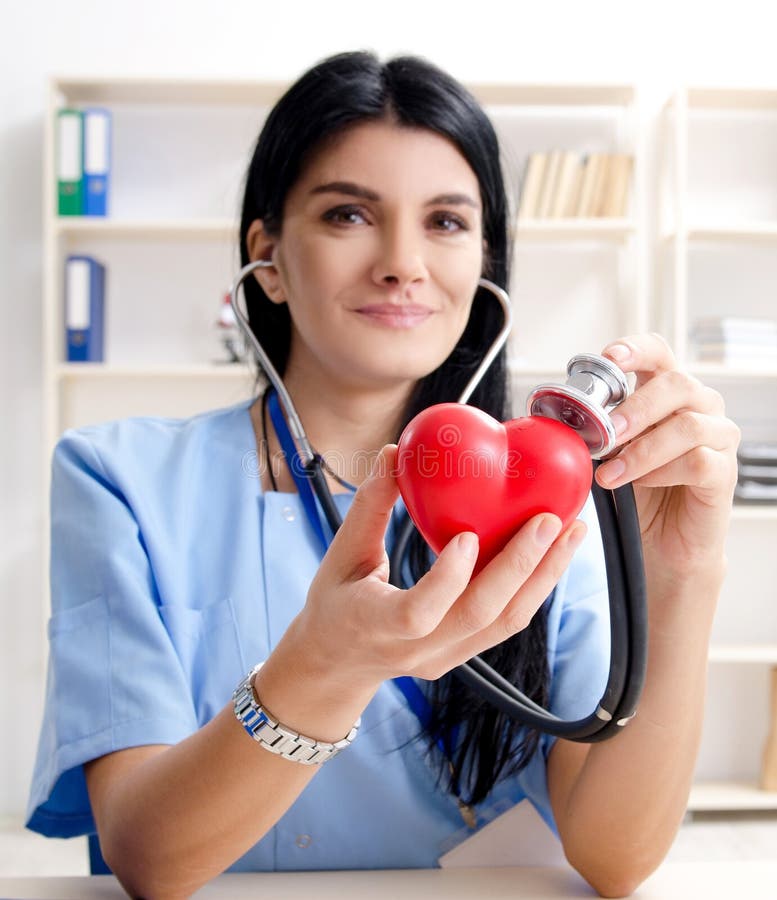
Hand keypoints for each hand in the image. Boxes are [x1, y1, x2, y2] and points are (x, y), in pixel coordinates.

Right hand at [297, 444, 585, 686]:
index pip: (418, 613)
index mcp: (376, 626)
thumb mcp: (340, 554)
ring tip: (571, 532)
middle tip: (550, 519)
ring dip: (543, 576)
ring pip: (506, 622)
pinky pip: (507, 622)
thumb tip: (394, 452)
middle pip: (480, 616)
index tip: (466, 536)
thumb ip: (369, 506)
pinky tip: (554, 552)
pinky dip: (535, 586)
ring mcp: (446, 658)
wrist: (338, 663)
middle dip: (521, 566)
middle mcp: (418, 651)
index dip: (447, 578)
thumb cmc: (334, 602)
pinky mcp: (465, 654)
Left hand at [594, 334, 739, 581]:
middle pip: (676, 383)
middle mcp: (699, 406)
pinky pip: (697, 461)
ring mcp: (718, 437)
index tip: (609, 358)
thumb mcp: (612, 453)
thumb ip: (600, 429)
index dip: (635, 350)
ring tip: (609, 474)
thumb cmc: (639, 492)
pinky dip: (661, 471)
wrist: (663, 543)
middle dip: (635, 407)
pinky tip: (639, 483)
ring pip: (687, 426)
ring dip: (641, 449)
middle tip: (606, 431)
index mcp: (667, 393)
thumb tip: (565, 414)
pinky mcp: (723, 471)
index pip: (658, 352)